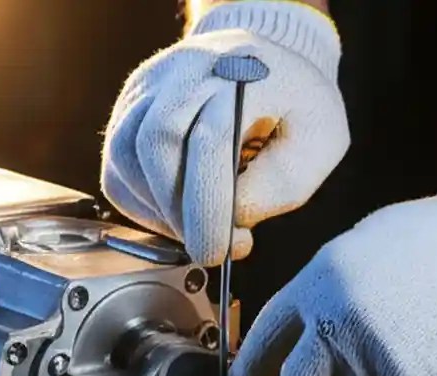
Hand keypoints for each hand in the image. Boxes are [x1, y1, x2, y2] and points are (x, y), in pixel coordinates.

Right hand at [100, 1, 347, 266]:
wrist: (267, 64)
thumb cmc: (296, 107)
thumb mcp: (318, 144)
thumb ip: (279, 186)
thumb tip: (229, 220)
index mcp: (241, 69)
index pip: (211, 141)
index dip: (207, 207)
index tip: (216, 250)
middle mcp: (186, 68)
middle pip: (156, 144)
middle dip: (177, 211)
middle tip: (207, 243)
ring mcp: (150, 84)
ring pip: (126, 155)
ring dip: (155, 209)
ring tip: (194, 227)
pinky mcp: (130, 106)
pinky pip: (118, 164)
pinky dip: (140, 201)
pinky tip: (173, 213)